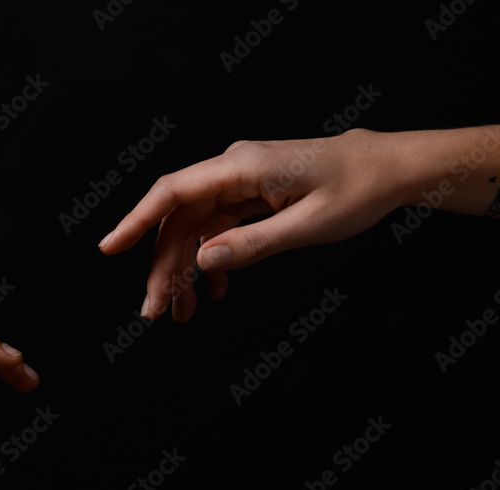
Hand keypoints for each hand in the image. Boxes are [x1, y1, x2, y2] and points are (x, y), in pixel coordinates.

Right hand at [97, 128, 405, 321]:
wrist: (388, 169)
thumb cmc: (357, 189)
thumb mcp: (307, 225)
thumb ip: (252, 244)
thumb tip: (203, 261)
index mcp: (242, 168)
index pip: (173, 193)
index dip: (136, 220)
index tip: (110, 247)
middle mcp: (233, 171)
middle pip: (179, 220)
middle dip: (163, 267)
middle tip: (156, 311)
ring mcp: (240, 183)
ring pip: (195, 229)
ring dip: (185, 270)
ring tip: (181, 312)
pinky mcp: (250, 196)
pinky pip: (217, 229)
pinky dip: (211, 260)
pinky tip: (214, 290)